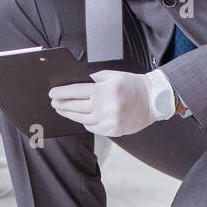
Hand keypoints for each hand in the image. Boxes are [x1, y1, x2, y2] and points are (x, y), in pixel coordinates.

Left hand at [48, 69, 169, 136]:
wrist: (154, 100)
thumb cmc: (131, 84)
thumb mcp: (111, 76)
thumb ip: (92, 81)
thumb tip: (72, 85)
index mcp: (106, 91)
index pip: (76, 92)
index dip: (61, 93)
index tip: (52, 93)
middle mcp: (107, 107)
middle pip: (76, 107)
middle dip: (62, 104)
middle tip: (53, 102)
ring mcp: (110, 121)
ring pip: (81, 119)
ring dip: (69, 114)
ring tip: (62, 109)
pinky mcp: (113, 131)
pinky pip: (92, 127)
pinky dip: (84, 122)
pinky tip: (80, 117)